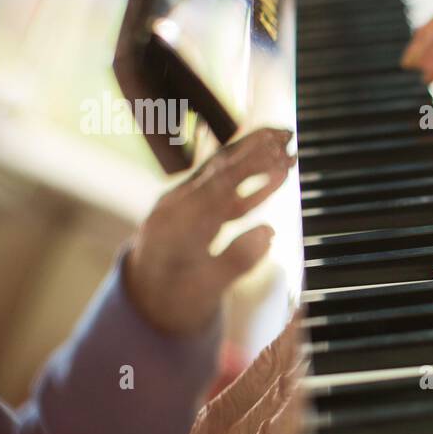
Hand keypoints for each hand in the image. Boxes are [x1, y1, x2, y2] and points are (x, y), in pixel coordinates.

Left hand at [125, 128, 294, 335]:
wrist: (145, 298)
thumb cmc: (174, 299)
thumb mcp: (206, 290)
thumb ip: (236, 260)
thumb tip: (270, 231)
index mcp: (174, 226)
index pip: (217, 189)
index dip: (251, 171)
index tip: (281, 158)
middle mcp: (175, 205)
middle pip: (218, 169)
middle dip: (254, 149)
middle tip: (288, 134)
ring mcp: (182, 201)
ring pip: (221, 170)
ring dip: (253, 153)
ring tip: (285, 139)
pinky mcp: (192, 204)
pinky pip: (223, 184)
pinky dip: (249, 174)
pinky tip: (274, 168)